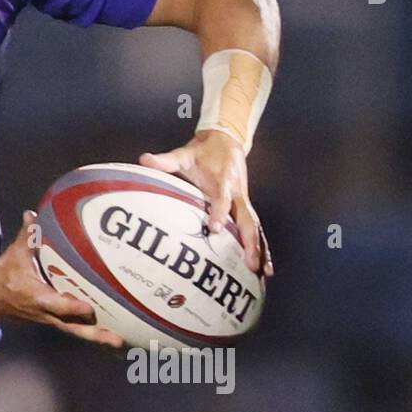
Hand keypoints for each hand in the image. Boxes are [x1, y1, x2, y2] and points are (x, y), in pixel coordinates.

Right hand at [0, 211, 125, 347]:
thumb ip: (27, 236)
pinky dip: (89, 332)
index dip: (72, 307)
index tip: (89, 308)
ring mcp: (51, 319)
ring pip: (75, 330)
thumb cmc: (5, 276)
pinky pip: (73, 328)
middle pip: (72, 327)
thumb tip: (33, 214)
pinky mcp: (53, 320)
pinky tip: (108, 335)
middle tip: (116, 340)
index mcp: (37, 297)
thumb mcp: (14, 255)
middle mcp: (47, 313)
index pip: (56, 305)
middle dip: (94, 333)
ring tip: (119, 342)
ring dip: (96, 336)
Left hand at [139, 129, 273, 276]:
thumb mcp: (184, 154)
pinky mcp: (245, 207)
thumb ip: (166, 161)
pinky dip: (262, 247)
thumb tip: (145, 159)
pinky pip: (256, 228)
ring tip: (262, 271)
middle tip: (250, 263)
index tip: (215, 229)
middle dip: (249, 241)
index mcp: (222, 181)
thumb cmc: (202, 152)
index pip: (222, 199)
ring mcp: (243, 201)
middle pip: (247, 219)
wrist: (226, 140)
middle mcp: (237, 193)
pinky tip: (265, 268)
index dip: (220, 213)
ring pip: (255, 226)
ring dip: (259, 248)